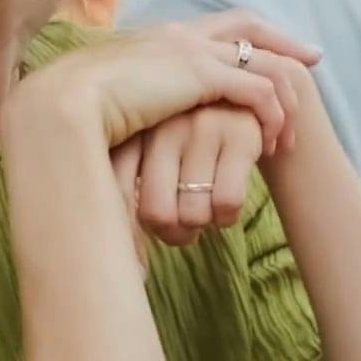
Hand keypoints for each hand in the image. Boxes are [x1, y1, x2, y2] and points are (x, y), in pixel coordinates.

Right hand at [13, 12, 313, 151]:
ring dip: (284, 99)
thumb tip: (135, 121)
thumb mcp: (112, 102)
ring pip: (261, 63)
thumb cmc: (75, 114)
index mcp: (159, 38)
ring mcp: (191, 51)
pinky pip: (256, 91)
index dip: (249, 34)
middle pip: (249, 26)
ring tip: (288, 136)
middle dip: (285, 42)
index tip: (276, 49)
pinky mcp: (200, 76)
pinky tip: (271, 141)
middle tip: (313, 60)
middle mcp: (180, 35)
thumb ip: (134, 102)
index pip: (218, 24)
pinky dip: (270, 115)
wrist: (60, 105)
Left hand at [112, 101, 264, 248]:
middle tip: (185, 227)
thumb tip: (128, 257)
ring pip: (194, 213)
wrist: (244, 103)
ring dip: (203, 226)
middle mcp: (163, 127)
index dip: (127, 233)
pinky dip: (227, 217)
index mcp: (133, 132)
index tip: (139, 255)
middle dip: (174, 233)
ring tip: (207, 210)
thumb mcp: (150, 154)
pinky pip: (227, 202)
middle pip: (157, 215)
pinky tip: (227, 209)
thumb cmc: (190, 142)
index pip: (115, 193)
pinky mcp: (239, 133)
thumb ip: (124, 187)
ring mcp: (201, 127)